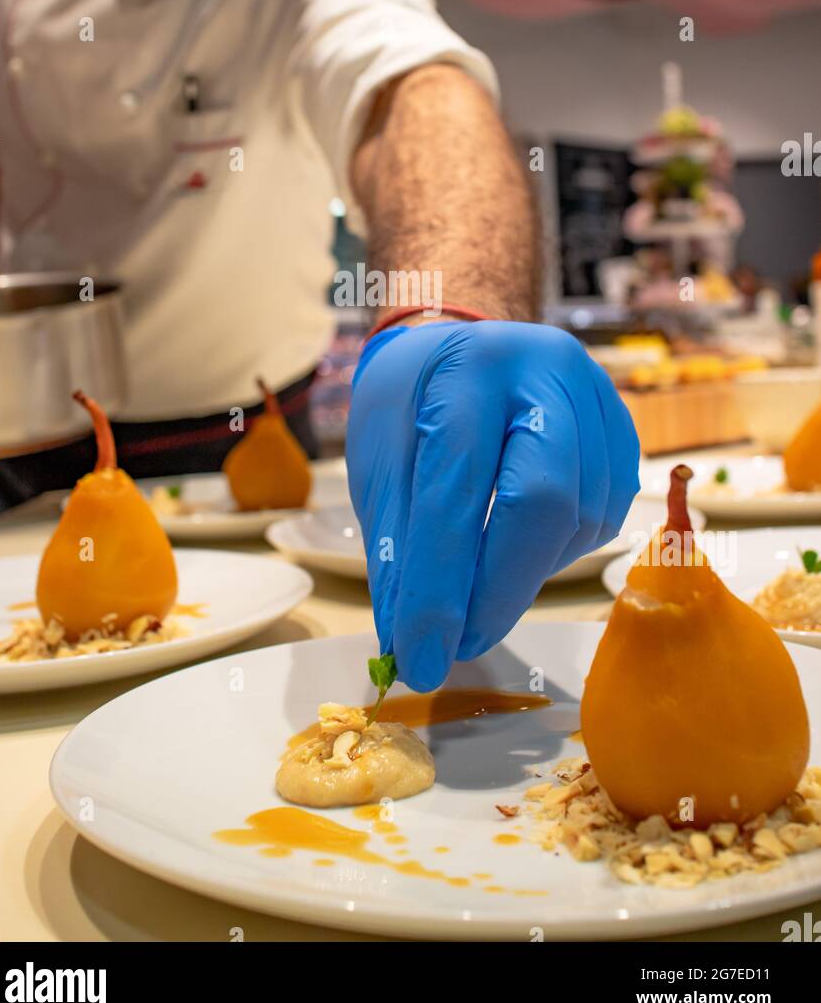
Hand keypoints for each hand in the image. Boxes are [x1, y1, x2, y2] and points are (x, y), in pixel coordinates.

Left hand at [346, 320, 639, 690]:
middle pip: (544, 498)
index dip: (439, 586)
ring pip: (583, 515)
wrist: (454, 343)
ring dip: (528, 575)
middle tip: (460, 644)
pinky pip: (607, 513)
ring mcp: (595, 394)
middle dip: (500, 589)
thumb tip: (409, 648)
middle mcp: (544, 369)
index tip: (420, 660)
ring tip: (479, 593)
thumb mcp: (380, 466)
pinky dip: (559, 551)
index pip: (457, 490)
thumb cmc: (408, 404)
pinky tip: (519, 551)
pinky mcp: (623, 427)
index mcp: (466, 370)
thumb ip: (397, 552)